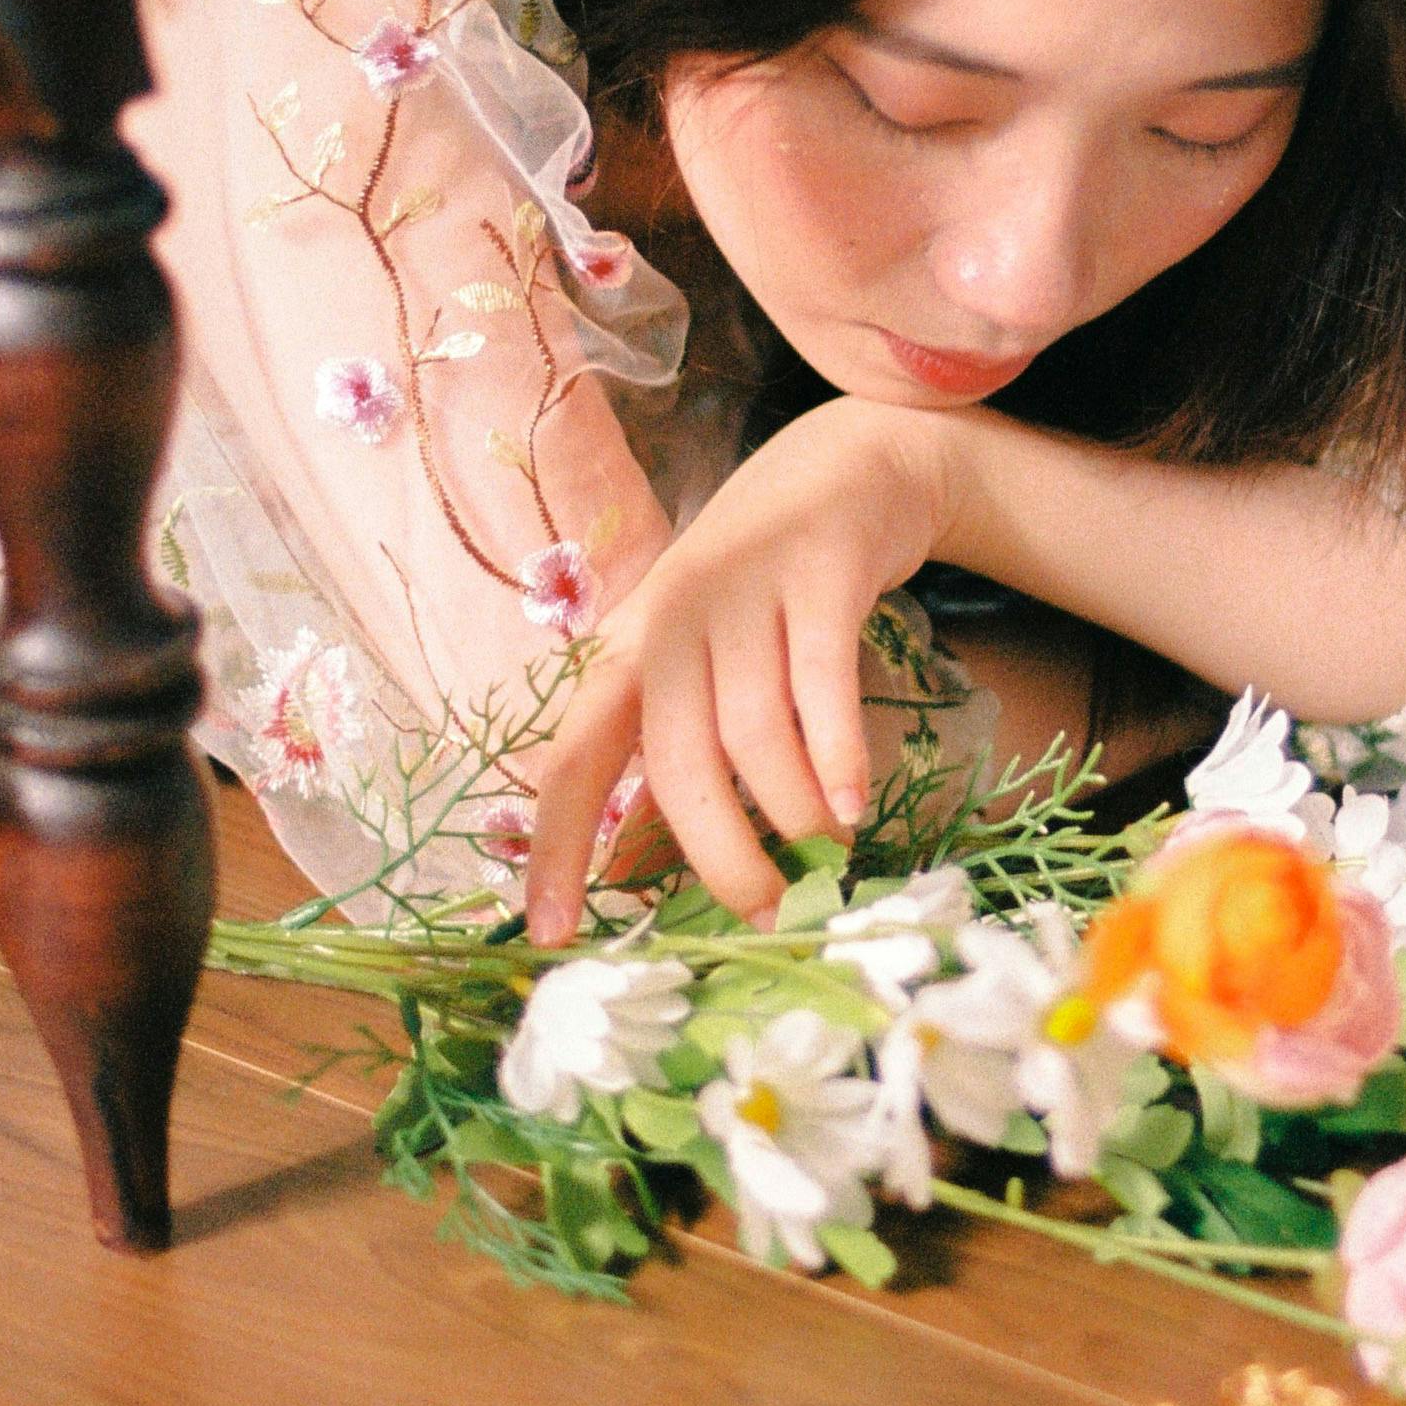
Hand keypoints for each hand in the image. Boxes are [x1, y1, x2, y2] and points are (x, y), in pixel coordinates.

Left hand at [524, 396, 955, 937]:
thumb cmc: (756, 596)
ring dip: (792, 812)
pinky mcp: (818, 571)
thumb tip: (630, 876)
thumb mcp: (696, 673)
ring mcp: (743, 590)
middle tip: (763, 915)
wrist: (845, 468)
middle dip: (719, 855)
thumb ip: (664, 768)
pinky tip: (852, 803)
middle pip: (676, 760)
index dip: (556, 850)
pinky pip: (823, 682)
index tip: (553, 937)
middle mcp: (669, 620)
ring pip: (754, 731)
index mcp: (625, 656)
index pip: (571, 763)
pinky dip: (839, 754)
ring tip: (825, 854)